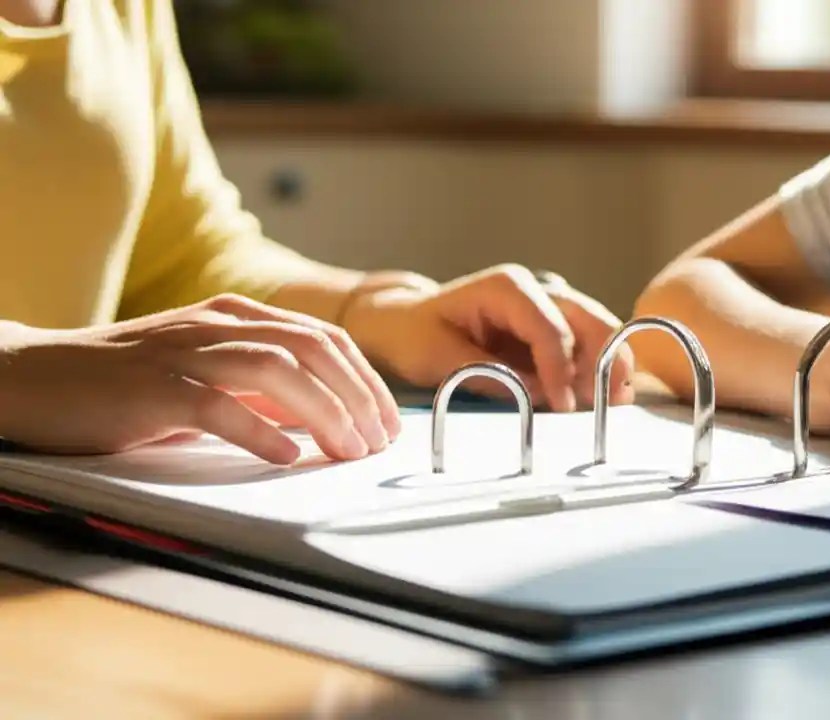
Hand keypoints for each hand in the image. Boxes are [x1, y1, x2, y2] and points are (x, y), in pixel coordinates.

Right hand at [0, 294, 398, 464]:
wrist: (32, 376)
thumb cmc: (124, 382)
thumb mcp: (205, 374)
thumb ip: (259, 387)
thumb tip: (322, 415)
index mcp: (235, 316)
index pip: (323, 338)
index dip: (365, 379)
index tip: (387, 420)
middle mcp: (216, 325)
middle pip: (311, 349)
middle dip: (357, 396)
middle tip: (379, 441)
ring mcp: (184, 352)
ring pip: (276, 369)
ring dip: (323, 412)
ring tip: (348, 449)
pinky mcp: (151, 386)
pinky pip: (217, 404)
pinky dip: (258, 431)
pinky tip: (285, 456)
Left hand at [344, 264, 635, 411]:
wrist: (402, 323)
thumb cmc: (414, 334)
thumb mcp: (437, 357)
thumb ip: (487, 374)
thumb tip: (537, 395)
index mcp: (506, 288)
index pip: (550, 327)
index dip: (562, 367)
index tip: (564, 406)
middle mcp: (534, 290)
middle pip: (587, 317)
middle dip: (608, 355)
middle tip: (618, 396)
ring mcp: (544, 307)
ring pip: (594, 327)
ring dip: (609, 360)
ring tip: (618, 398)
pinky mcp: (547, 328)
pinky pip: (583, 343)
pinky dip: (596, 366)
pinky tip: (603, 392)